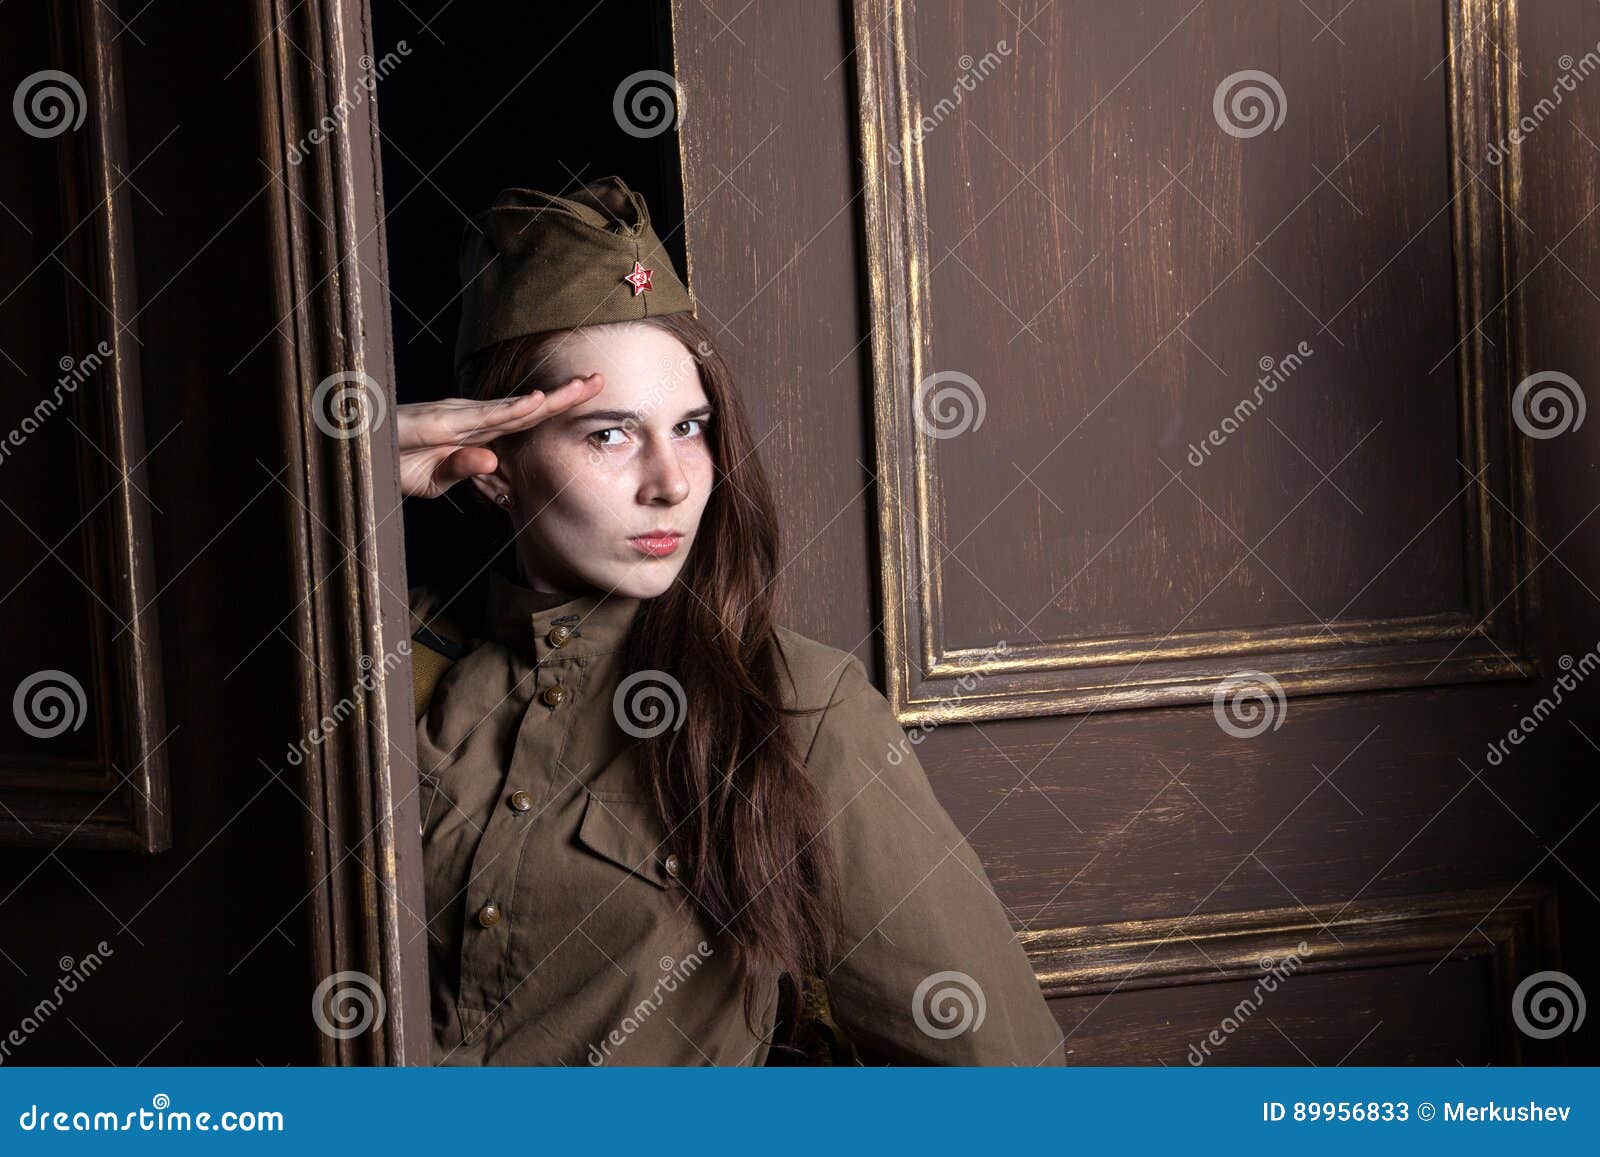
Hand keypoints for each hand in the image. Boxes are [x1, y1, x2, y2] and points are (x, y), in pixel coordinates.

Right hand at [396, 373, 603, 498]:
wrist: (351, 452)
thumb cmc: (391, 463)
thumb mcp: (434, 480)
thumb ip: (463, 470)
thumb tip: (494, 462)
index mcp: (472, 430)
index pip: (523, 419)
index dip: (556, 408)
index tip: (588, 399)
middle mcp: (467, 416)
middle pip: (526, 406)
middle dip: (565, 394)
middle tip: (602, 379)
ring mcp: (453, 416)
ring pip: (511, 406)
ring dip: (549, 398)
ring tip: (583, 386)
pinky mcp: (437, 421)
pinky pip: (479, 417)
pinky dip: (510, 410)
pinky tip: (536, 403)